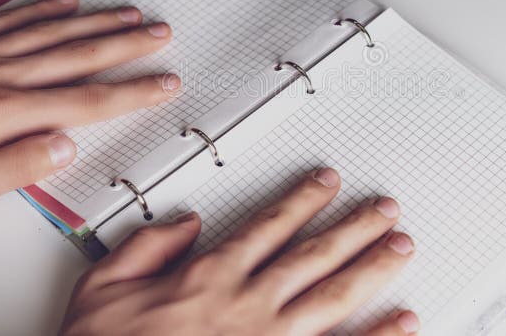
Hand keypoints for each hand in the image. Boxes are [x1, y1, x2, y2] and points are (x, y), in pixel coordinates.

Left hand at [0, 0, 178, 219]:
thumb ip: (14, 169)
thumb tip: (66, 147)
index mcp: (1, 115)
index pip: (86, 102)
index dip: (133, 92)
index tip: (165, 83)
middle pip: (78, 55)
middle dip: (128, 45)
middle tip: (162, 35)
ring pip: (51, 30)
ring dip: (97, 21)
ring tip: (131, 15)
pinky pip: (10, 16)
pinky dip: (43, 6)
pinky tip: (67, 0)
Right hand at [61, 168, 418, 335]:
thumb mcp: (101, 286)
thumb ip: (146, 246)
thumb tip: (186, 222)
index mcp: (208, 277)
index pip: (268, 225)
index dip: (302, 199)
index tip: (326, 183)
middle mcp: (247, 304)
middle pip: (314, 254)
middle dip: (355, 227)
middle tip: (385, 211)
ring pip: (334, 295)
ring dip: (372, 269)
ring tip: (401, 249)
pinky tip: (403, 323)